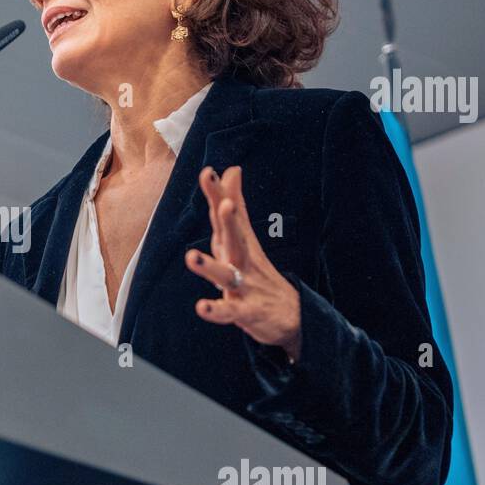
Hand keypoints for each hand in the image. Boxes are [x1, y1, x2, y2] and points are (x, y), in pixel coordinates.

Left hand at [184, 166, 302, 361]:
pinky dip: (216, 310)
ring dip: (210, 267)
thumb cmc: (258, 272)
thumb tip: (232, 169)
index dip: (218, 195)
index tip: (208, 173)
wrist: (292, 315)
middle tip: (224, 204)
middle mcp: (242, 260)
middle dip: (229, 221)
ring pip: (226, 275)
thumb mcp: (245, 238)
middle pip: (235, 238)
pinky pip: (229, 312)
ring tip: (192, 257)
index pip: (228, 215)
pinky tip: (201, 307)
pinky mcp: (246, 311)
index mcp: (239, 243)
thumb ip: (236, 205)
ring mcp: (245, 285)